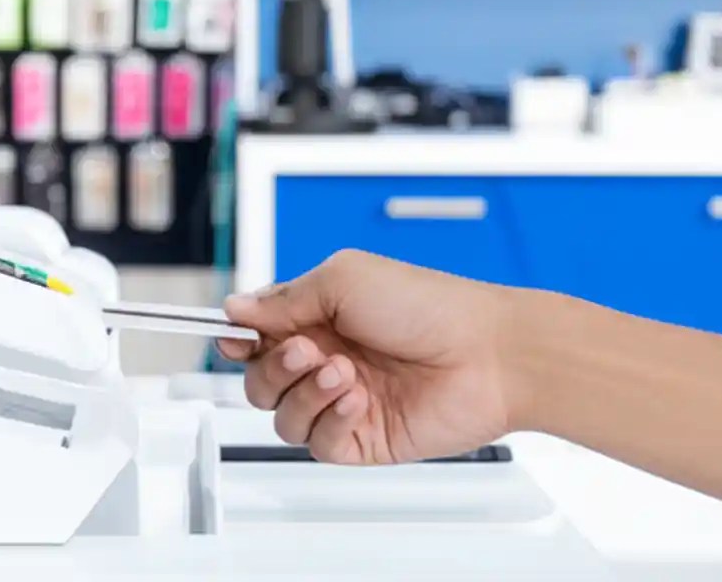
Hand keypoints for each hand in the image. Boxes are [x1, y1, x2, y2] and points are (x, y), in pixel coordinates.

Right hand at [219, 250, 528, 465]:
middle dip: (273, 366)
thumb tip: (234, 309)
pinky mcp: (362, 439)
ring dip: (303, 393)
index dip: (238, 338)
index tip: (231, 337)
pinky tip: (359, 400)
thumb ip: (284, 298)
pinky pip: (317, 442)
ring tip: (343, 372)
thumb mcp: (344, 278)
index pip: (257, 334)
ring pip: (281, 414)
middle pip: (259, 379)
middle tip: (308, 349)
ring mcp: (343, 401)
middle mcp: (327, 359)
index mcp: (319, 316)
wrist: (490, 355)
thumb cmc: (430, 306)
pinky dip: (330, 420)